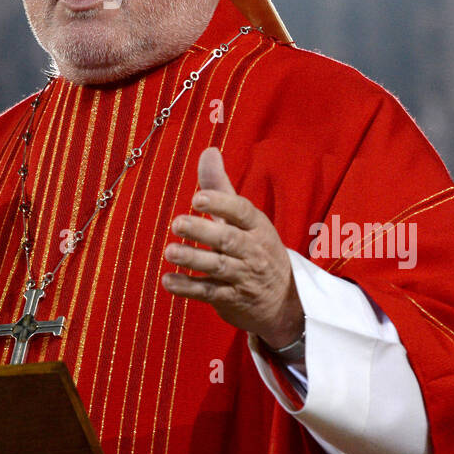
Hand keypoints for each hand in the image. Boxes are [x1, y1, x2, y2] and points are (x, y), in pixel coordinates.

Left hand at [161, 147, 302, 348]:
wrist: (285, 302)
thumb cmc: (257, 249)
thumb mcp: (245, 219)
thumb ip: (221, 187)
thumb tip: (208, 151)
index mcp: (257, 226)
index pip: (240, 211)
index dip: (220, 204)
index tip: (197, 198)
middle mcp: (252, 251)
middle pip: (228, 240)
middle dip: (202, 231)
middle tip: (177, 223)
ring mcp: (242, 276)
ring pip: (217, 266)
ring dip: (193, 259)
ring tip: (170, 251)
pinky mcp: (230, 298)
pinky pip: (208, 292)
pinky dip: (188, 288)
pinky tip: (168, 281)